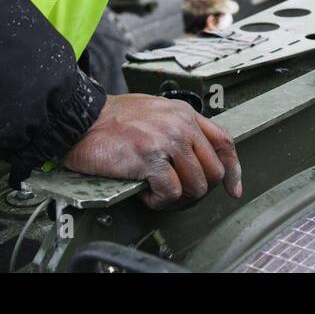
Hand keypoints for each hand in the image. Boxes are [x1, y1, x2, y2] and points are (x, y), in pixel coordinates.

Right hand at [63, 93, 242, 208]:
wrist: (81, 120)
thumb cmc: (111, 119)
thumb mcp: (154, 112)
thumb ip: (177, 128)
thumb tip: (194, 156)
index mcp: (184, 113)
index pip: (224, 141)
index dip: (233, 169)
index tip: (233, 188)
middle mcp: (181, 125)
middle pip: (214, 171)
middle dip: (197, 189)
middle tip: (176, 193)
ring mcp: (168, 141)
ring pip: (196, 186)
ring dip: (177, 197)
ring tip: (156, 191)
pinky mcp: (151, 158)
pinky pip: (171, 193)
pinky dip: (158, 201)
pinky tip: (144, 193)